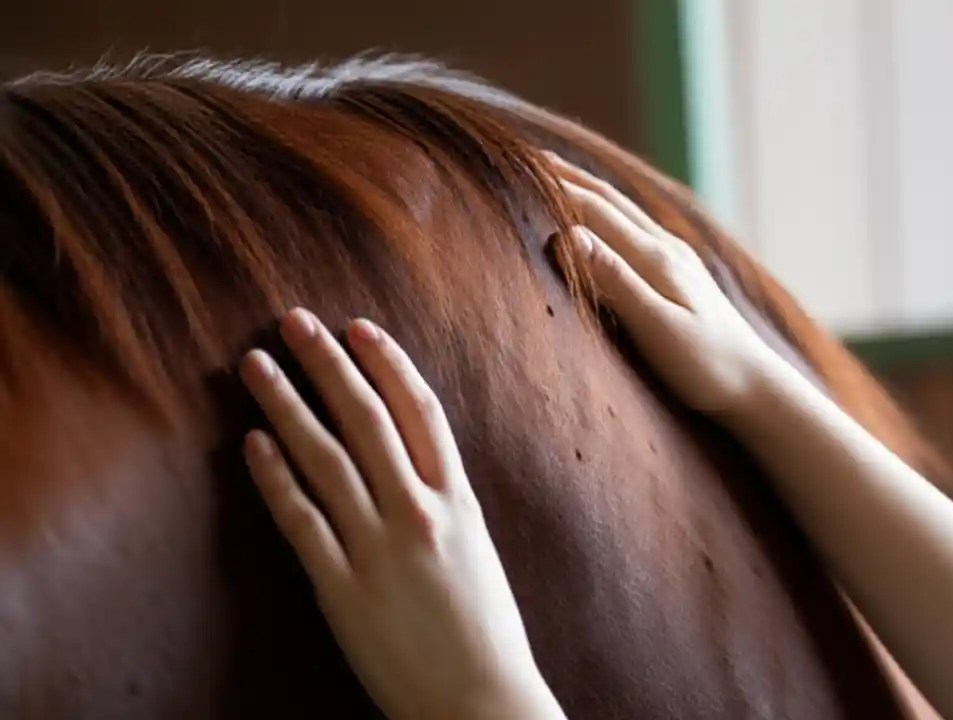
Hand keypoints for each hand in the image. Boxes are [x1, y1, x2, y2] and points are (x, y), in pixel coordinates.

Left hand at [239, 309, 562, 719]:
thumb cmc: (484, 631)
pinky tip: (251, 444)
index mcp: (458, 500)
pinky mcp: (341, 587)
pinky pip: (301, 519)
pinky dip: (274, 478)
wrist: (480, 701)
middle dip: (327, 363)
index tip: (358, 327)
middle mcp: (419, 511)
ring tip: (255, 365)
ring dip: (287, 404)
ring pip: (326, 457)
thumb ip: (443, 505)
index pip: (421, 410)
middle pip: (367, 418)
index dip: (387, 362)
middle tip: (292, 321)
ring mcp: (378, 546)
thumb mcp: (477, 551)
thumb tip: (410, 466)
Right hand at [551, 155, 786, 419]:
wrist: (755, 386)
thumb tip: (567, 234)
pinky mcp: (680, 273)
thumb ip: (615, 280)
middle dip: (568, 175)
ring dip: (588, 188)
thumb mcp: (657, 327)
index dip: (556, 186)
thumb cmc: (705, 365)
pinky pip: (636, 227)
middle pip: (610, 200)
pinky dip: (608, 211)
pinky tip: (601, 216)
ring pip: (624, 210)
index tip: (517, 166)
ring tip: (555, 173)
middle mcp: (667, 248)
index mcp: (657, 258)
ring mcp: (676, 258)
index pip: (596, 209)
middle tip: (526, 155)